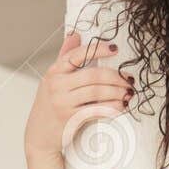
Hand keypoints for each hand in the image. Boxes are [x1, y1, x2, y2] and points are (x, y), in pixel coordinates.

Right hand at [25, 32, 134, 159]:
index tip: (115, 48)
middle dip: (116, 77)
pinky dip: (113, 108)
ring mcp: (63, 102)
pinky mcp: (70, 118)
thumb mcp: (53, 79)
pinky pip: (97, 110)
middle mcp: (57, 85)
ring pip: (97, 92)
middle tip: (129, 80)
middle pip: (93, 75)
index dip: (97, 49)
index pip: (77, 55)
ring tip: (129, 93)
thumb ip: (65, 57)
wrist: (39, 135)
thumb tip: (75, 34)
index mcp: (54, 71)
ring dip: (118, 92)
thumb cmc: (50, 104)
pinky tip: (122, 107)